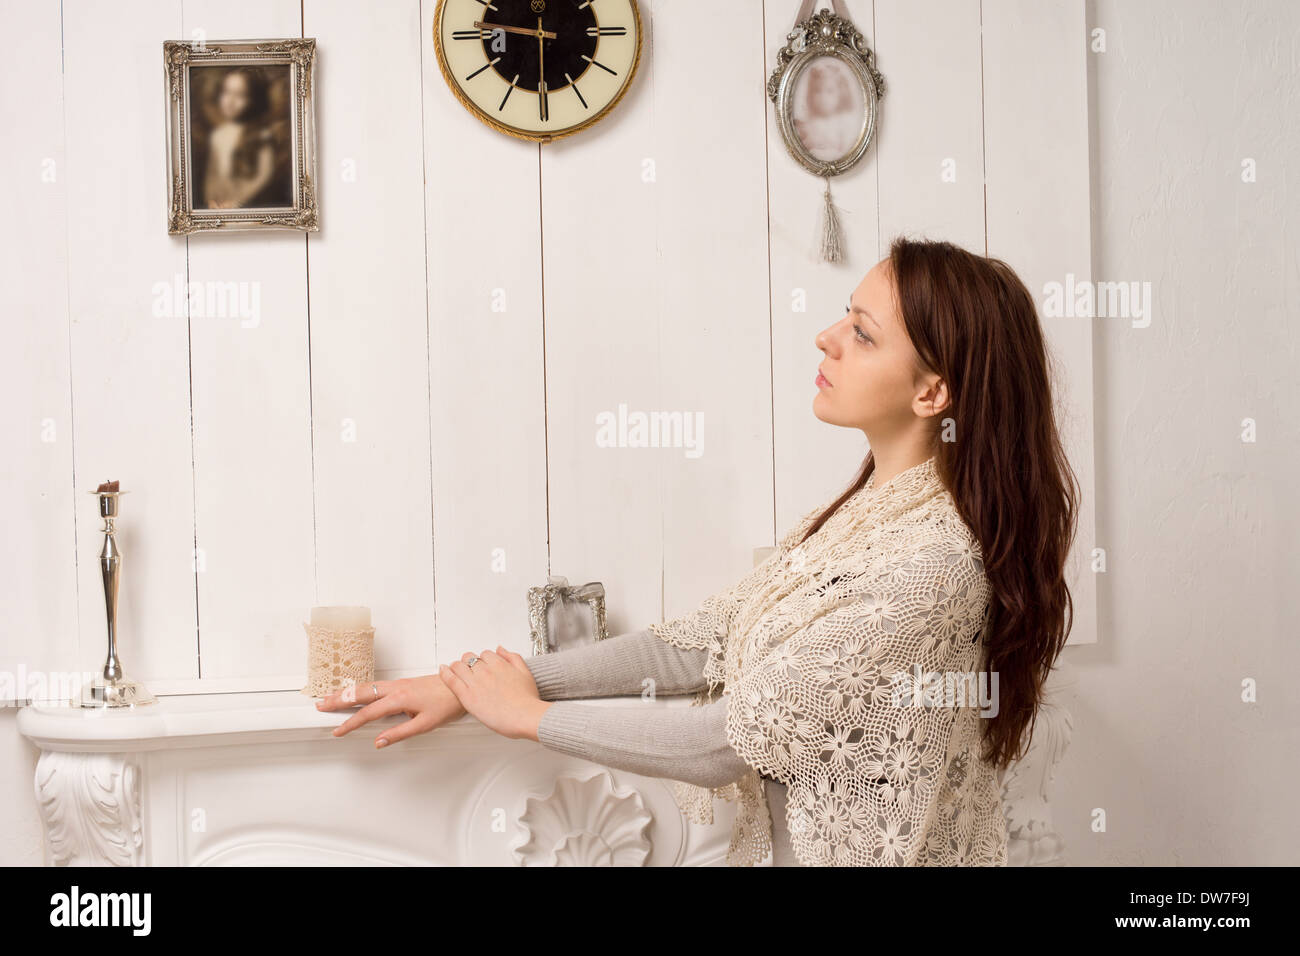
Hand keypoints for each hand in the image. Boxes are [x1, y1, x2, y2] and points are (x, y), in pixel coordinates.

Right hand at [317, 673, 465, 749]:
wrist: (461, 684)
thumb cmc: (447, 703)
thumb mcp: (425, 724)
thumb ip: (399, 733)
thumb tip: (379, 742)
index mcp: (399, 698)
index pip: (368, 713)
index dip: (351, 723)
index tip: (338, 731)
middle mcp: (395, 688)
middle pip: (361, 693)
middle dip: (339, 699)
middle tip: (321, 705)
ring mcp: (398, 683)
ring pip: (366, 687)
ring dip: (347, 692)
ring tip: (330, 697)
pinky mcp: (401, 682)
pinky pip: (375, 684)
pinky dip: (360, 688)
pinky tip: (355, 691)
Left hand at [439, 646, 550, 740]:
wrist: (525, 716)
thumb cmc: (527, 700)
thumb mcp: (525, 672)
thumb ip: (512, 657)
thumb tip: (500, 649)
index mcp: (499, 664)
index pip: (484, 654)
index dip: (482, 660)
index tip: (482, 665)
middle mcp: (486, 671)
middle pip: (470, 658)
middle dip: (468, 662)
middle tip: (468, 669)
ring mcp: (475, 683)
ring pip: (458, 666)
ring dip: (456, 666)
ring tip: (455, 671)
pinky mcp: (467, 696)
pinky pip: (451, 680)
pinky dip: (445, 673)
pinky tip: (443, 670)